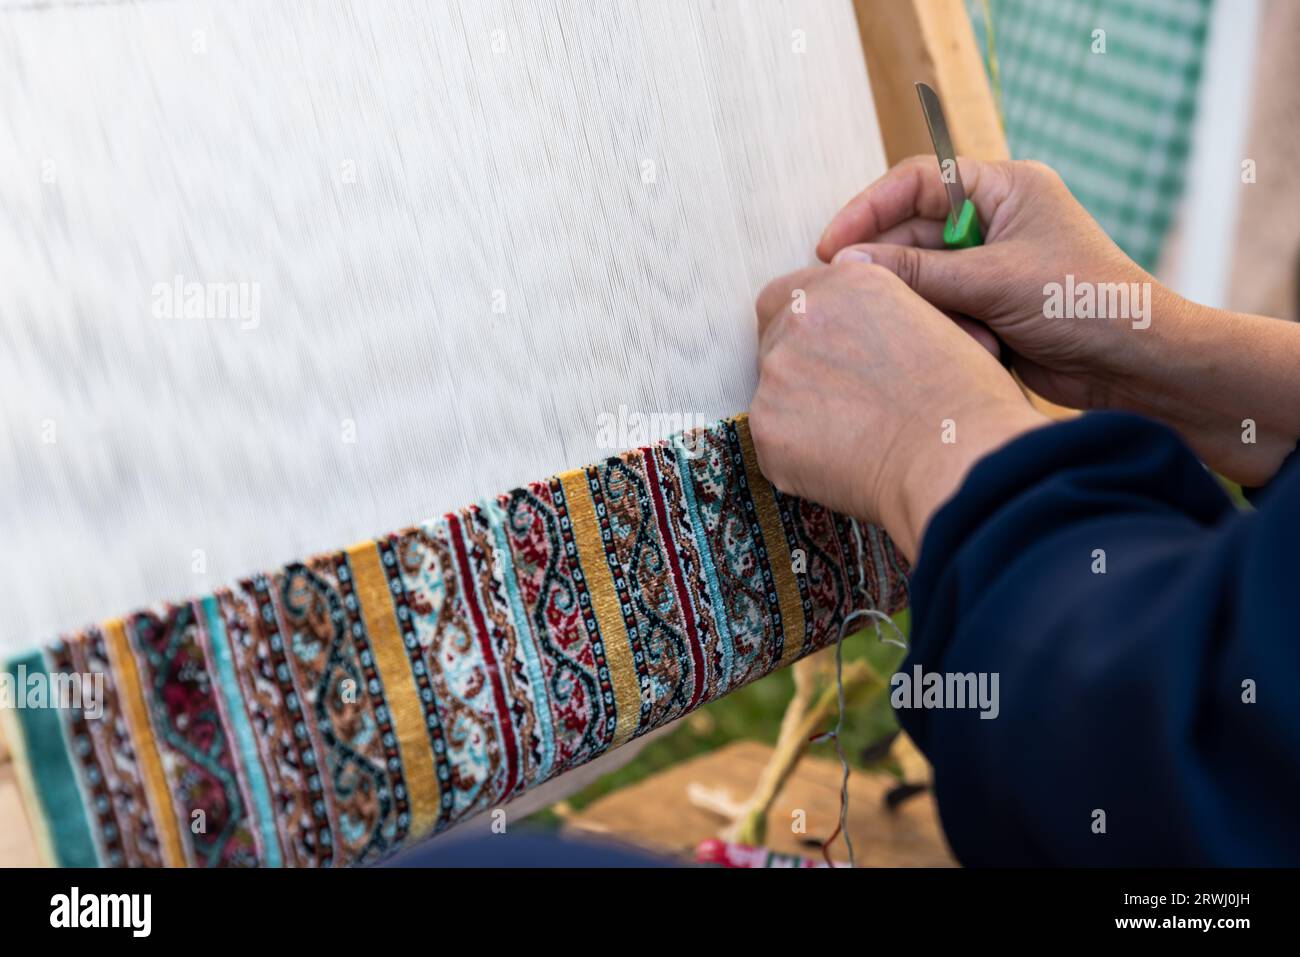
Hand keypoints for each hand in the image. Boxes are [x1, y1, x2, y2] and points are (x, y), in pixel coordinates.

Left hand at [750, 260, 1045, 560]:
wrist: (956, 457)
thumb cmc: (966, 399)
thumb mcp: (934, 323)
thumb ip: (884, 314)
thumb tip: (868, 328)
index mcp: (847, 282)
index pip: (789, 296)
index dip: (804, 327)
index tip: (823, 353)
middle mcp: (802, 317)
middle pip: (773, 340)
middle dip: (800, 368)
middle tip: (841, 402)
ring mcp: (777, 372)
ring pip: (771, 391)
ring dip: (799, 411)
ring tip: (853, 437)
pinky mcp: (765, 427)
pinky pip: (772, 440)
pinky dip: (798, 454)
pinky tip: (843, 463)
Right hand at [818, 156, 1299, 485]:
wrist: (1136, 366)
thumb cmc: (1086, 302)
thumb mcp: (994, 280)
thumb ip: (917, 272)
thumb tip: (847, 264)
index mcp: (1004, 188)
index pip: (918, 182)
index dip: (869, 209)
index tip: (832, 243)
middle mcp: (994, 221)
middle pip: (912, 231)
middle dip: (882, 262)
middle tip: (840, 290)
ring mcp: (990, 267)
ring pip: (920, 275)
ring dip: (910, 300)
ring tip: (884, 321)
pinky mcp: (987, 309)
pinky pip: (937, 309)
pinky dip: (930, 325)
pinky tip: (922, 342)